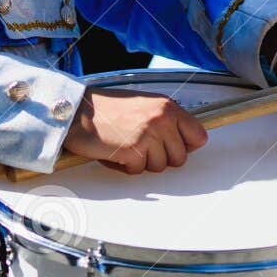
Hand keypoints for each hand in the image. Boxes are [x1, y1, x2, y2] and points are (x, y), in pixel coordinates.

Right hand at [63, 89, 207, 174]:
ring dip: (142, 163)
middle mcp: (162, 119)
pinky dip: (125, 167)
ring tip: (126, 147)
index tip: (173, 147)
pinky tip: (116, 152)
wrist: (77, 111)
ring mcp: (148, 135)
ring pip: (159, 167)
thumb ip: (164, 120)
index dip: (186, 146)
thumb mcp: (143, 105)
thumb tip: (180, 140)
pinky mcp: (133, 150)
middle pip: (180, 158)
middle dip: (161, 159)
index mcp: (167, 107)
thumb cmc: (105, 109)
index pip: (199, 136)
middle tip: (142, 149)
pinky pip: (138, 170)